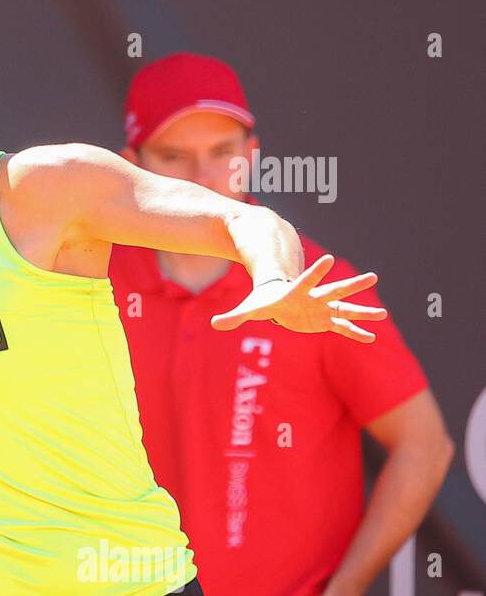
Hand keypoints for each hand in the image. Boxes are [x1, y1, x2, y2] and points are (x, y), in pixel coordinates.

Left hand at [210, 254, 387, 341]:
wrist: (279, 301)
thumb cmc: (266, 301)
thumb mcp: (251, 309)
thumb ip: (235, 316)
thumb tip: (214, 324)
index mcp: (296, 291)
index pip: (306, 280)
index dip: (316, 271)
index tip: (330, 259)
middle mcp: (314, 297)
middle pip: (335, 290)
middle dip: (352, 285)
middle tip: (373, 277)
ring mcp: (322, 308)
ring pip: (345, 309)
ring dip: (362, 312)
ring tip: (383, 314)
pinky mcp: (324, 321)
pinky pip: (342, 327)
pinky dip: (355, 332)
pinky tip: (370, 336)